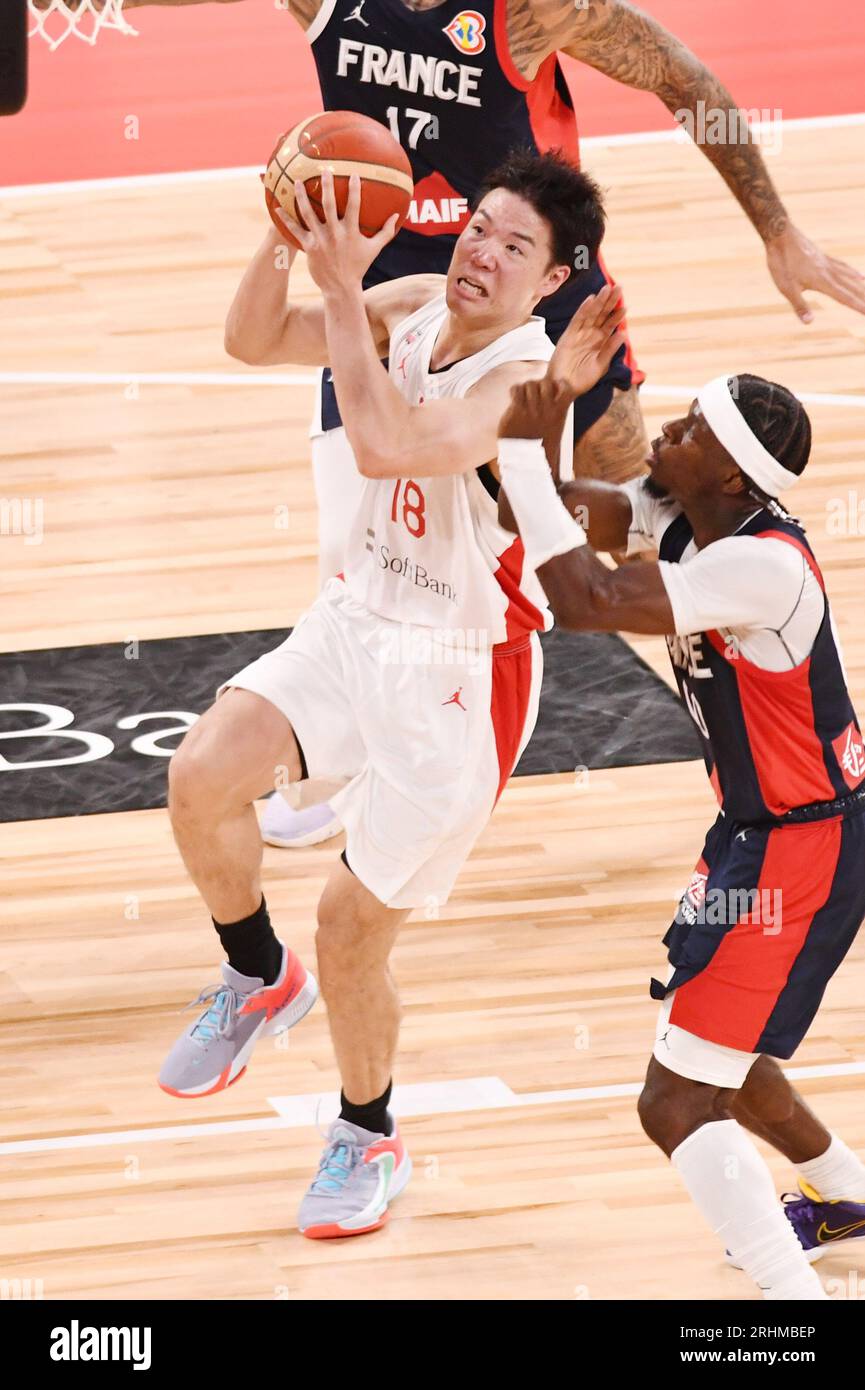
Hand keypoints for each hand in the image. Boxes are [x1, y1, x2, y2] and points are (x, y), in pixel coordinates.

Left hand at [277, 170, 398, 296]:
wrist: (341, 288)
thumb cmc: (358, 266)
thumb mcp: (374, 249)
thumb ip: (386, 231)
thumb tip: (399, 215)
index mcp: (351, 232)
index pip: (354, 207)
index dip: (354, 190)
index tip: (353, 174)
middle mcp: (335, 234)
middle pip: (329, 205)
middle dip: (327, 186)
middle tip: (323, 169)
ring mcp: (320, 240)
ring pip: (309, 214)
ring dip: (301, 197)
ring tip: (297, 181)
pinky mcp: (309, 247)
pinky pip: (296, 230)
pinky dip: (286, 219)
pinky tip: (277, 208)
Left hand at [498, 377, 573, 473]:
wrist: (526, 461)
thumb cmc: (540, 444)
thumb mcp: (555, 427)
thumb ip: (555, 410)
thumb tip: (552, 390)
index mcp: (559, 413)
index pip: (565, 387)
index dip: (559, 384)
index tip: (553, 390)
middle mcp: (547, 410)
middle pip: (545, 382)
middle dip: (539, 385)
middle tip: (534, 394)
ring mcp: (532, 410)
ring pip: (530, 384)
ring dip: (525, 388)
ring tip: (523, 398)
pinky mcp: (517, 412)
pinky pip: (517, 390)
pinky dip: (515, 391)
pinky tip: (515, 399)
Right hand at [547, 283, 626, 397]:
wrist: (564, 388)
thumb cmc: (582, 380)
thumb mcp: (601, 365)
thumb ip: (610, 349)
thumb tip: (624, 333)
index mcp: (600, 342)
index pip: (610, 325)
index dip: (617, 315)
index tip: (625, 306)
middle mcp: (591, 335)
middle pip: (602, 315)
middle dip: (610, 302)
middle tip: (619, 287)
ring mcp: (580, 334)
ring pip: (591, 314)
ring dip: (599, 302)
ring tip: (608, 289)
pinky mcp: (569, 336)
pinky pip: (577, 320)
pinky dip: (584, 310)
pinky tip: (591, 300)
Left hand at [765, 224, 864, 322]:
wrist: (781, 234)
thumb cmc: (782, 262)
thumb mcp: (787, 288)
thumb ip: (799, 305)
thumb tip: (809, 322)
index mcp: (822, 281)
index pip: (844, 297)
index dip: (858, 306)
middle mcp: (829, 271)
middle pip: (851, 287)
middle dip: (863, 297)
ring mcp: (827, 262)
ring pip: (849, 275)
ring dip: (860, 284)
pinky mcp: (822, 256)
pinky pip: (842, 266)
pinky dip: (851, 272)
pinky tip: (854, 273)